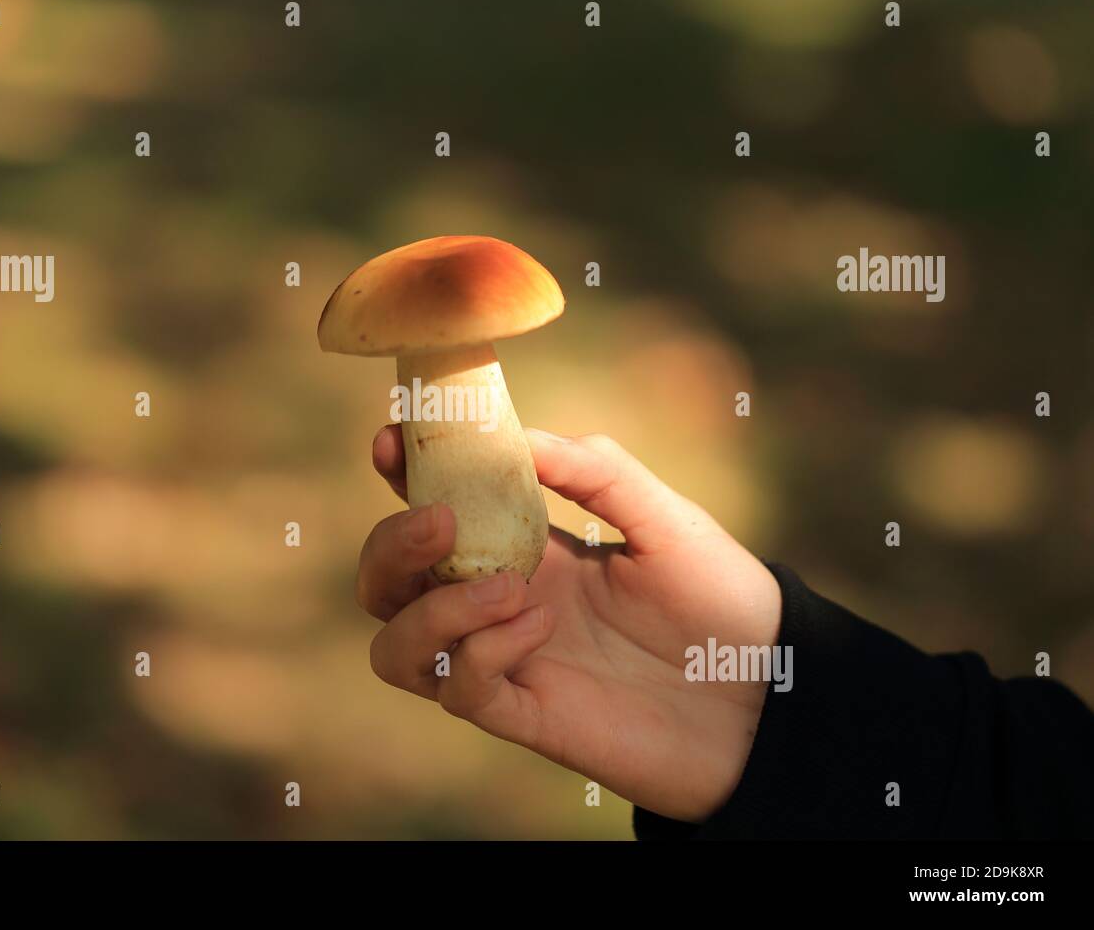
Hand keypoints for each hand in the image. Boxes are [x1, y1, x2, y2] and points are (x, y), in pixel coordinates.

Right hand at [357, 425, 782, 821]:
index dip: (400, 476)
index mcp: (524, 548)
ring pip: (397, 648)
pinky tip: (542, 631)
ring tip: (509, 588)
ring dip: (430, 610)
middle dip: (391, 547)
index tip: (390, 441)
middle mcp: (499, 603)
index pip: (433, 509)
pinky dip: (483, 652)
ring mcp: (505, 662)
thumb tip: (522, 438)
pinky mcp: (524, 716)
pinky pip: (459, 689)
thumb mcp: (663, 518)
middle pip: (387, 584)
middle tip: (441, 521)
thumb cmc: (719, 600)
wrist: (766, 692)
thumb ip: (595, 472)